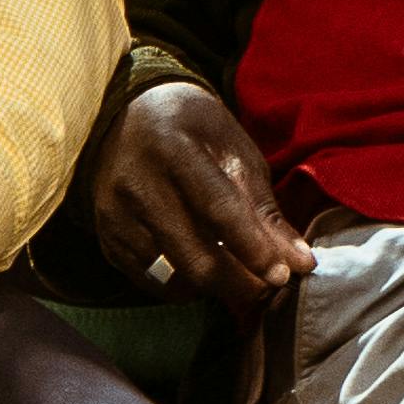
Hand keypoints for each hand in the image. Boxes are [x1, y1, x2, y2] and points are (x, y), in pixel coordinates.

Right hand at [89, 79, 314, 317]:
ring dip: (213, 287)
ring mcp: (114, 214)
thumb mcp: (234, 150)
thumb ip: (263, 209)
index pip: (219, 211)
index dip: (254, 249)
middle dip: (239, 284)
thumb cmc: (192, 130)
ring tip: (237, 277)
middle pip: (194, 257)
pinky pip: (149, 281)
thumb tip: (298, 263)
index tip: (284, 275)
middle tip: (267, 288)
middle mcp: (136, 184)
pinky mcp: (106, 237)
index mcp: (173, 148)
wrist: (126, 115)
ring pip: (172, 276)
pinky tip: (199, 271)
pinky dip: (182, 286)